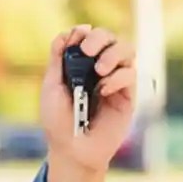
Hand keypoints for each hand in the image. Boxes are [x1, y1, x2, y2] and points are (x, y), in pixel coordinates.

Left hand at [39, 25, 137, 172]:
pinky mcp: (128, 96)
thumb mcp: (51, 86)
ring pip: (127, 50)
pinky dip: (117, 77)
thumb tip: (66, 33)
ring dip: (113, 54)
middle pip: (111, 38)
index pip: (90, 36)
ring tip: (99, 69)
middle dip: (100, 38)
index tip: (79, 35)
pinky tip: (103, 90)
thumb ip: (58, 59)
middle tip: (88, 51)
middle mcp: (100, 68)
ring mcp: (115, 80)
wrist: (72, 149)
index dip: (85, 32)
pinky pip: (131, 75)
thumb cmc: (58, 120)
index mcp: (81, 63)